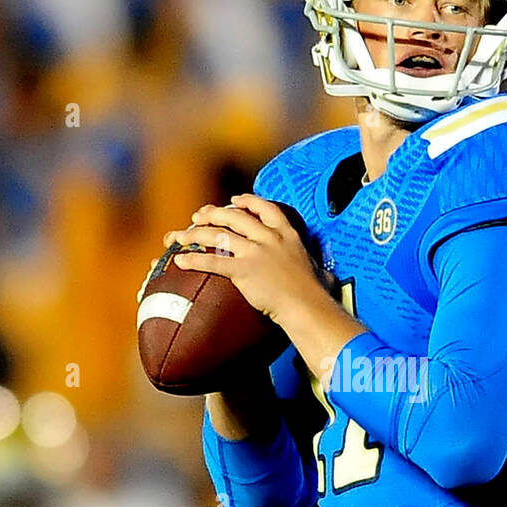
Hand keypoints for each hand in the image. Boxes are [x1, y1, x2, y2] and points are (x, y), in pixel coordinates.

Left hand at [163, 195, 319, 322]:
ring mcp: (255, 252)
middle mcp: (269, 238)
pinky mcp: (243, 270)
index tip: (234, 200)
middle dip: (213, 213)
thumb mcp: (320, 272)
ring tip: (178, 235)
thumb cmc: (317, 294)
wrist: (307, 306)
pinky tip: (179, 260)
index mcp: (287, 234)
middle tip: (199, 215)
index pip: (265, 208)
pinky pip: (213, 261)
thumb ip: (318, 270)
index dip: (247, 201)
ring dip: (195, 233)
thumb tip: (328, 277)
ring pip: (218, 234)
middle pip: (235, 216)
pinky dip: (193, 259)